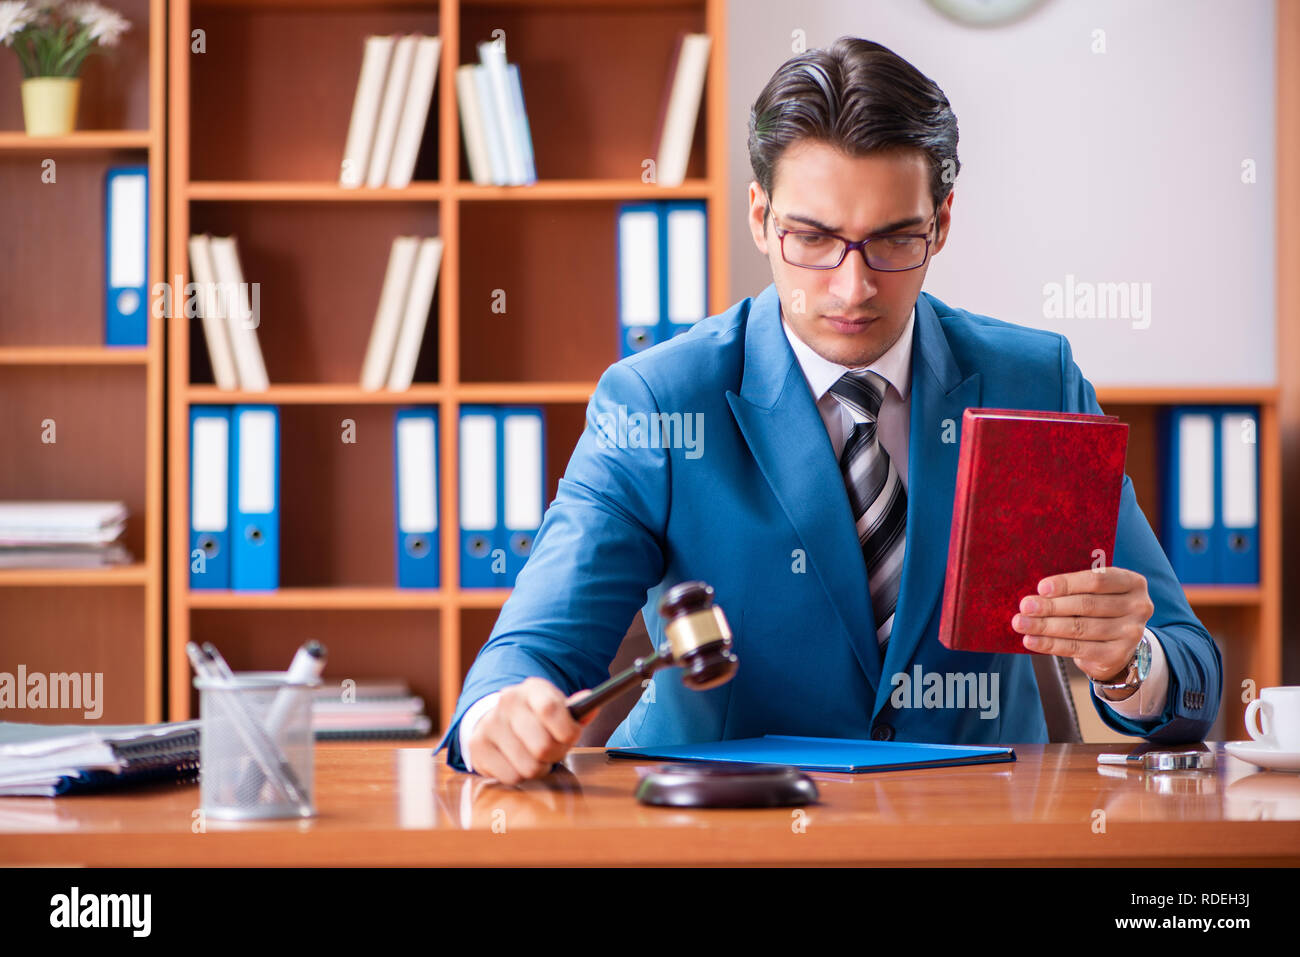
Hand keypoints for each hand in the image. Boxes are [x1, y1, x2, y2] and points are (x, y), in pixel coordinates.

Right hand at [466, 677, 600, 784]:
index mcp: (532, 689)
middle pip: (543, 746)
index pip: (550, 709)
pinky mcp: (478, 748)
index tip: (571, 736)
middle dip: (555, 754)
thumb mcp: (556, 707)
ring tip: (536, 756)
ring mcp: (490, 725)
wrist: (494, 717)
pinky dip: (520, 775)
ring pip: (529, 766)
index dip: (567, 730)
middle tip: (554, 750)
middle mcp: (507, 703)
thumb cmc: (534, 716)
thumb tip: (591, 704)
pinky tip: (518, 762)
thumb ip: (576, 711)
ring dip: (539, 767)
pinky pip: (511, 777)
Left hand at [1010, 566, 1153, 682]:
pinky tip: (1031, 640)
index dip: (1067, 584)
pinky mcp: (1117, 655)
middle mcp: (1138, 607)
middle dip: (1051, 606)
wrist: (1117, 644)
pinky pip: (1076, 648)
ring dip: (1045, 626)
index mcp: (1133, 583)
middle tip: (1025, 606)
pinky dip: (1050, 644)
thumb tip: (1037, 593)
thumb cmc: (1098, 608)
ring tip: (1021, 623)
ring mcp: (1130, 634)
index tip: (1041, 588)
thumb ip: (1075, 587)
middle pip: (1086, 605)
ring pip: (1079, 628)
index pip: (1097, 581)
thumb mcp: (1095, 592)